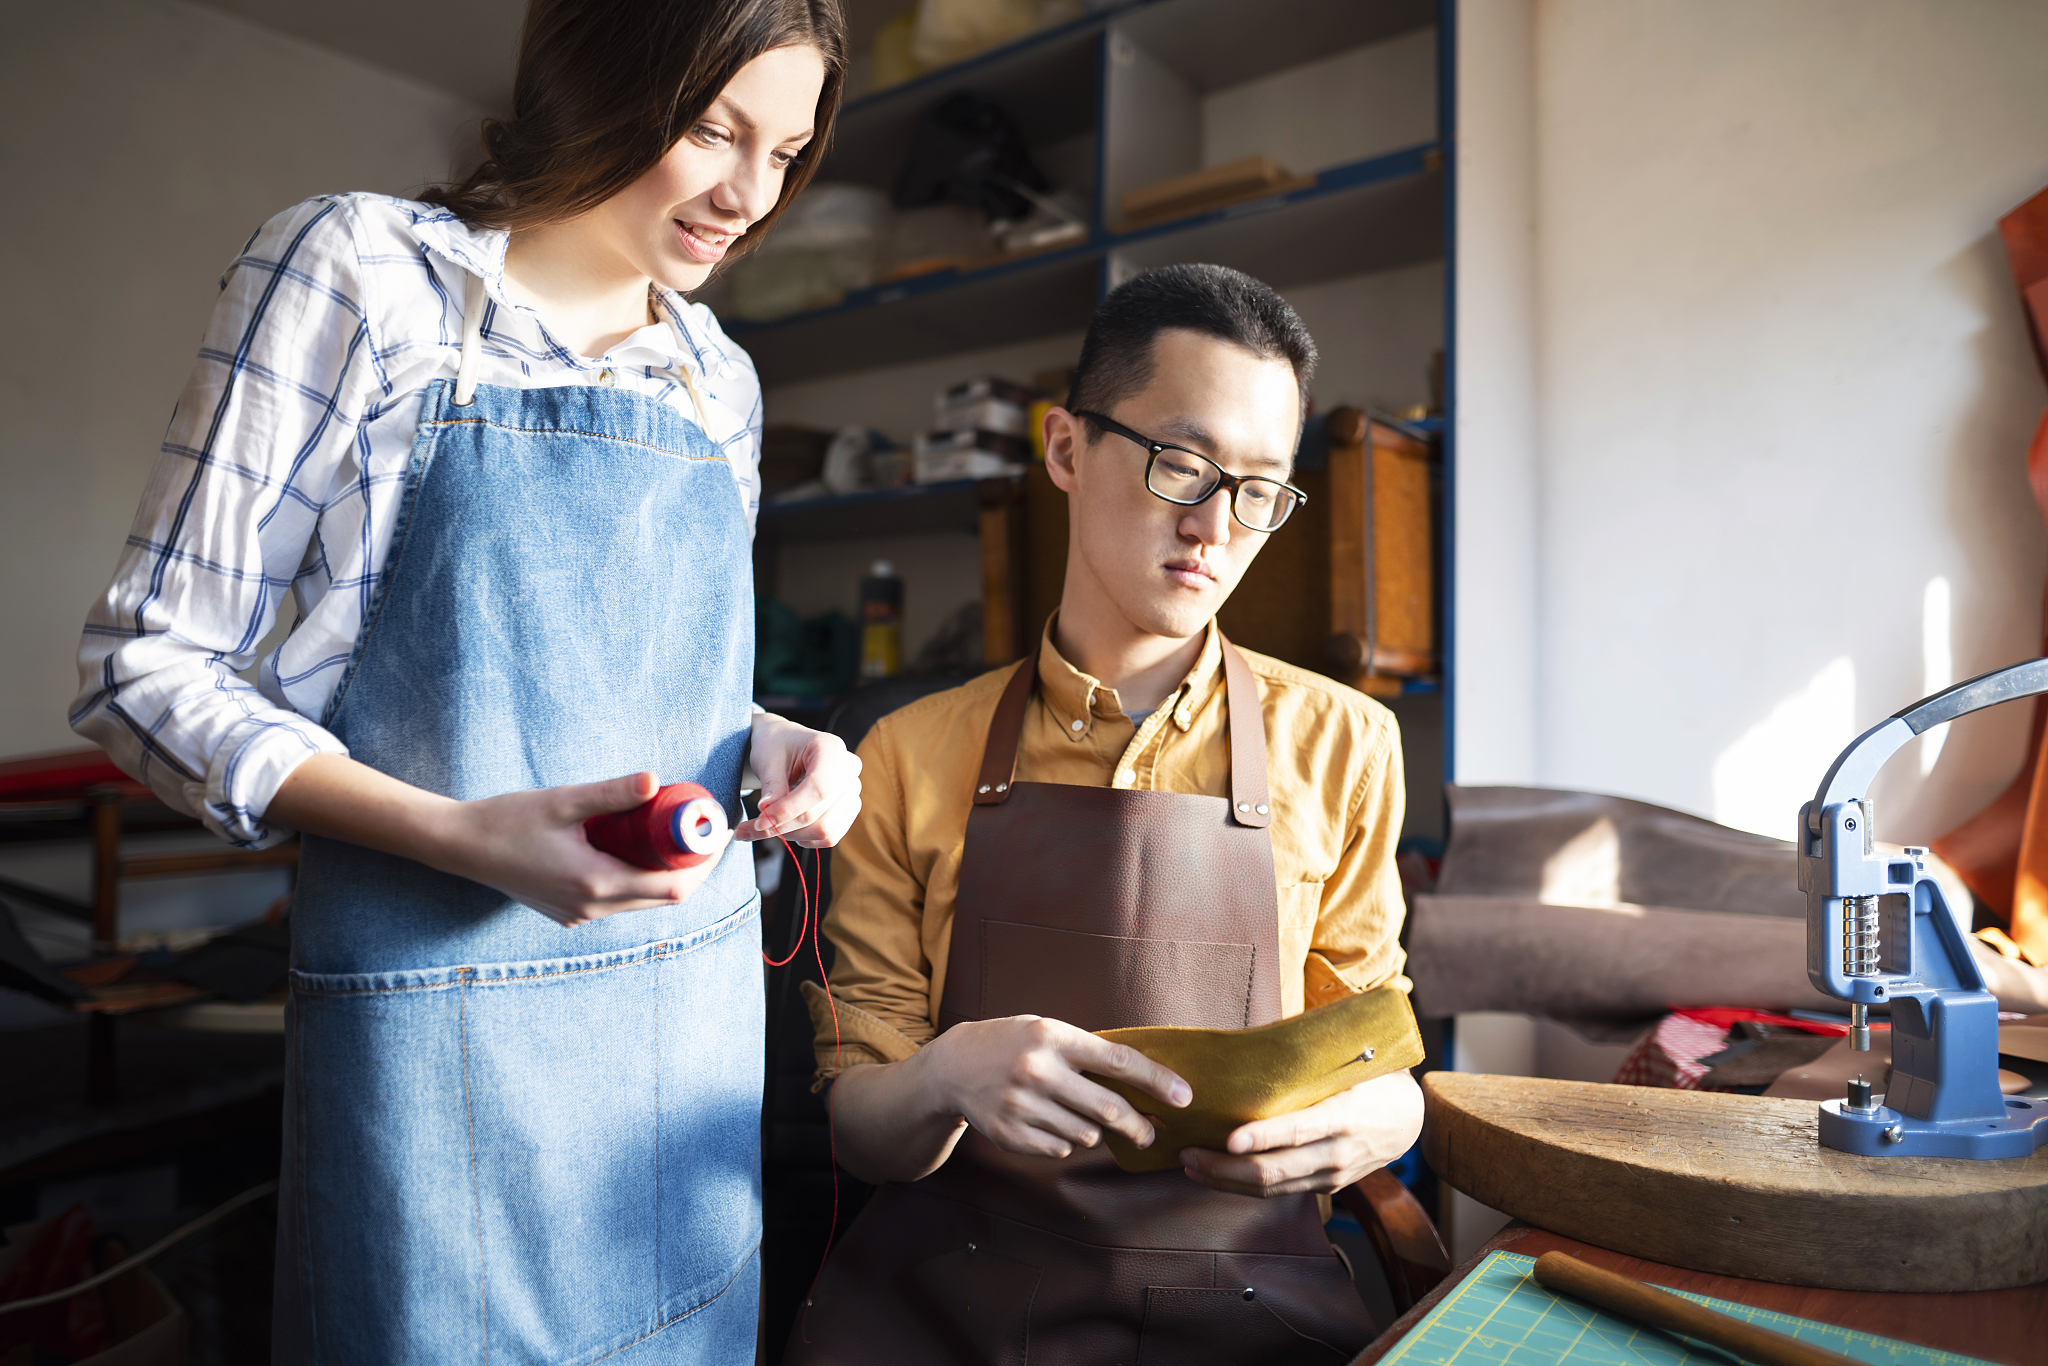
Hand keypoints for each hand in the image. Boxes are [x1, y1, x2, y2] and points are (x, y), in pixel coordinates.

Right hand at [439, 770, 732, 926]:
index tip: (713, 834)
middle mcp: (590, 907)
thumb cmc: (506, 820)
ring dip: (661, 873)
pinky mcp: (566, 911)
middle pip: (662, 898)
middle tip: (698, 830)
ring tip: (671, 835)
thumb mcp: (562, 801)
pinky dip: (634, 878)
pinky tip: (633, 848)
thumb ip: (611, 794)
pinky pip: (615, 900)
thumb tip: (655, 780)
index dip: (700, 864)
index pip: (671, 888)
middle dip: (688, 868)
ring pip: (639, 900)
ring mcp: (577, 914)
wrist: (457, 846)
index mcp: (595, 884)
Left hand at [734, 712, 861, 846]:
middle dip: (783, 827)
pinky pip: (829, 836)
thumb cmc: (776, 745)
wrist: (785, 744)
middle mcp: (849, 768)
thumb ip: (771, 786)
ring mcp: (853, 790)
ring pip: (825, 830)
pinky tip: (788, 827)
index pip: (817, 789)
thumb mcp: (767, 759)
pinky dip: (804, 839)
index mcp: (831, 748)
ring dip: (792, 835)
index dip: (788, 810)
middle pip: (820, 815)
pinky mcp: (849, 808)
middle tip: (751, 829)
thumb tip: (767, 814)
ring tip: (768, 826)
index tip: (760, 822)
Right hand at [912, 1015, 1191, 1159]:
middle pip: (1107, 1108)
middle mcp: (1037, 1071)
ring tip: (1076, 1113)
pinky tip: (1049, 1122)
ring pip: (1086, 1133)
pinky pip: (1060, 1148)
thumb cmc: (1012, 1043)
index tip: (1183, 1097)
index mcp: (1051, 1037)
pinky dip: (1066, 1140)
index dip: (1156, 1081)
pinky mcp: (1009, 1134)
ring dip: (1094, 1130)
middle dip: (1137, 1125)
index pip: (1118, 1060)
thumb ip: (1087, 1053)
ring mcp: (1021, 1106)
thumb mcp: (1045, 1031)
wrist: (952, 1067)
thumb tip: (1143, 1083)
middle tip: (1150, 1133)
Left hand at [1179, 1068, 1422, 1197]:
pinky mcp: (1323, 1187)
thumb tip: (1257, 1040)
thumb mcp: (1352, 1062)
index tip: (1229, 1138)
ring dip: (1225, 1180)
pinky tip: (1215, 1174)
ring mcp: (1329, 1175)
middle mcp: (1335, 1152)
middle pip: (1273, 1170)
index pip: (1298, 1130)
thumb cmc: (1372, 1079)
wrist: (1410, 1120)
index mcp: (1343, 1115)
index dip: (1262, 1137)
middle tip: (1187, 1152)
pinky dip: (1241, 1187)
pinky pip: (1277, 1192)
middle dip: (1224, 1166)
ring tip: (1189, 1165)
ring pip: (1269, 1188)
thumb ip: (1311, 1058)